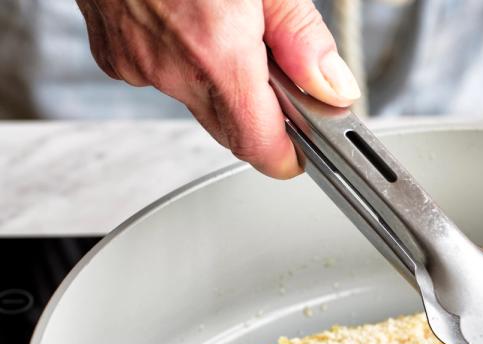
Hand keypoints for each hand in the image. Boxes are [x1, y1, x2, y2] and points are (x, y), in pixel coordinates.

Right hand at [76, 0, 360, 177]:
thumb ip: (301, 39)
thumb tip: (333, 89)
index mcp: (214, 54)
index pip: (260, 148)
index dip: (291, 152)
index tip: (308, 141)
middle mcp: (169, 69)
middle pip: (231, 129)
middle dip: (260, 110)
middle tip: (276, 64)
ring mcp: (135, 62)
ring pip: (197, 99)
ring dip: (220, 77)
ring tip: (226, 22)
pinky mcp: (113, 52)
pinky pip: (162, 73)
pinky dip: (182, 57)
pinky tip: (188, 16)